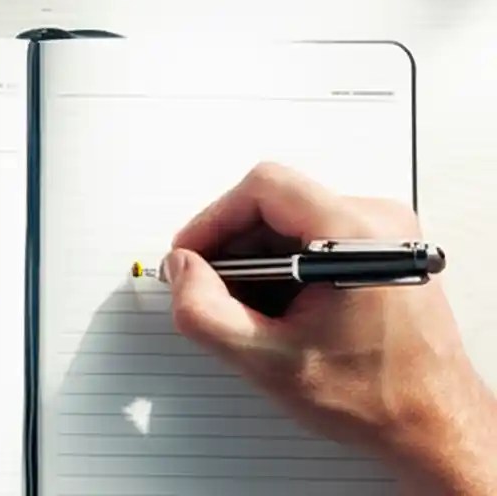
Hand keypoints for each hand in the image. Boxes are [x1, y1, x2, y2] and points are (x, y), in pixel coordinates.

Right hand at [165, 163, 496, 494]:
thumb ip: (205, 312)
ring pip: (290, 221)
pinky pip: (312, 236)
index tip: (191, 255)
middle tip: (214, 293)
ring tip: (252, 311)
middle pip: (275, 203)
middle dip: (232, 248)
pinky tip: (280, 311)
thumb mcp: (269, 362)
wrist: (434, 425)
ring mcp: (384, 234)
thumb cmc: (375, 398)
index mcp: (356, 237)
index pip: (264, 188)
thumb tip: (179, 270)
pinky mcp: (381, 249)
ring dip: (256, 261)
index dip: (213, 219)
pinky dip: (282, 268)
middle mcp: (378, 222)